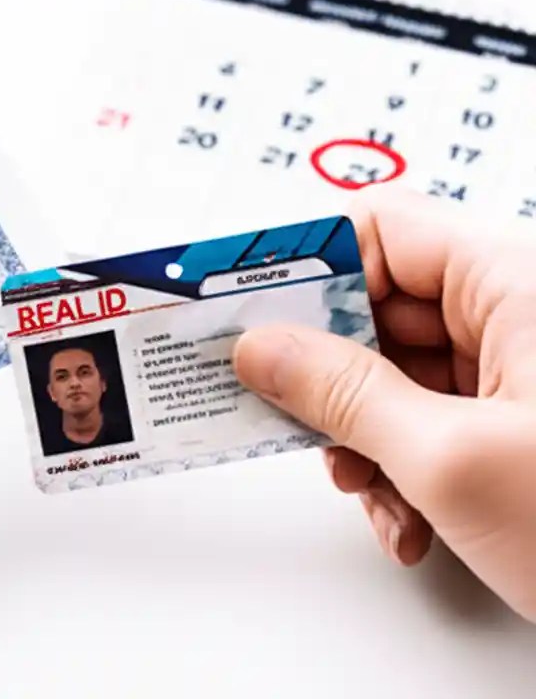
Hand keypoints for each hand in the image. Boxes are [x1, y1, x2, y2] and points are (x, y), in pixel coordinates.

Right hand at [232, 185, 535, 620]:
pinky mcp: (517, 421)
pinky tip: (410, 518)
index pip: (380, 231)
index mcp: (520, 284)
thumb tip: (264, 349)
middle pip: (377, 309)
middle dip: (329, 379)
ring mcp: (521, 371)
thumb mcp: (452, 459)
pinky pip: (426, 421)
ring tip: (371, 491)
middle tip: (284, 412)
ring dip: (362, 441)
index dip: (302, 266)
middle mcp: (520, 314)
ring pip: (394, 375)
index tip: (241, 306)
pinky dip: (401, 471)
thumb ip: (342, 394)